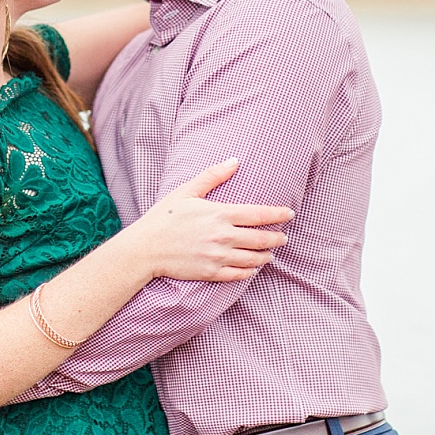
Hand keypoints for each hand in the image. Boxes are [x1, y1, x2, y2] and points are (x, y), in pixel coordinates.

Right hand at [122, 159, 292, 281]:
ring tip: (270, 254)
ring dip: (266, 256)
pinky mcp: (212, 272)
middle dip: (277, 238)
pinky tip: (252, 269)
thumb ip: (212, 176)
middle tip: (283, 237)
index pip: (259, 214)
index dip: (278, 214)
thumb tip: (234, 160)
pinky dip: (249, 272)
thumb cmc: (163, 217)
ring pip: (254, 259)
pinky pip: (239, 274)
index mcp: (220, 214)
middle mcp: (223, 236)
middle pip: (262, 239)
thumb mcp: (186, 191)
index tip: (289, 213)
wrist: (145, 248)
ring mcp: (219, 256)